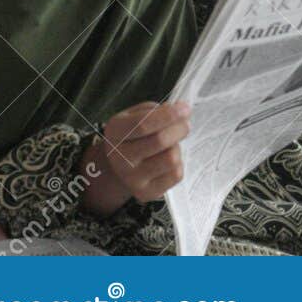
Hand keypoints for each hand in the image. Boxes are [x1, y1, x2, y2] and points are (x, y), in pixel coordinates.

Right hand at [84, 101, 189, 215]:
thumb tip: (181, 113)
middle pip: (160, 141)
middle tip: (184, 124)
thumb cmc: (136, 132)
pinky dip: (178, 164)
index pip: (143, 124)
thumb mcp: (138, 113)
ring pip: (171, 158)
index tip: (185, 108)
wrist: (122, 163)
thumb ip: (156, 111)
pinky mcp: (145, 193)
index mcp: (115, 132)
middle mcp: (119, 158)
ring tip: (171, 144)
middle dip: (179, 128)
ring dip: (177, 147)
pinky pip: (176, 175)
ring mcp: (131, 179)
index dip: (168, 115)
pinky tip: (168, 159)